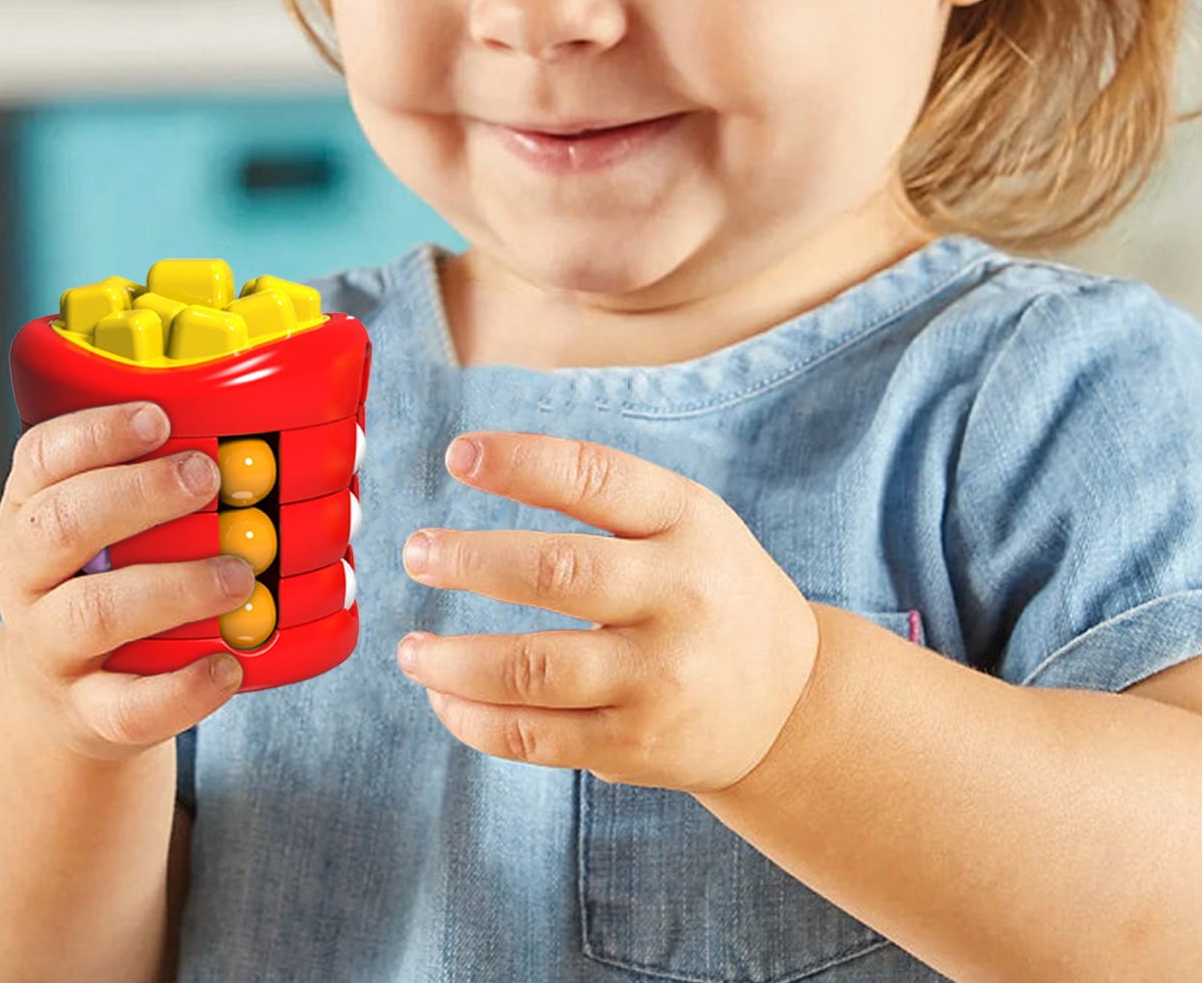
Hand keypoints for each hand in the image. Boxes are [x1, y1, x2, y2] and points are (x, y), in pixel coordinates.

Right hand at [0, 401, 257, 761]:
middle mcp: (29, 577)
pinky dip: (183, 689)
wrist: (58, 694)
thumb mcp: (104, 520)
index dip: (98, 433)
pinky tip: (231, 663)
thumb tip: (257, 436)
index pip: (41, 457)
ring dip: (174, 587)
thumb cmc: (105, 577)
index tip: (159, 418)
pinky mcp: (87, 714)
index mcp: (31, 511)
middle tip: (207, 475)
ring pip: (92, 614)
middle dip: (137, 493)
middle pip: (59, 525)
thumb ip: (157, 474)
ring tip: (238, 574)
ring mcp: (52, 650)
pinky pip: (127, 707)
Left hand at [396, 432, 820, 794]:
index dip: (523, 462)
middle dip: (471, 562)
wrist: (790, 699)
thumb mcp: (683, 519)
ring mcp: (659, 678)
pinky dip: (476, 720)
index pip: (596, 478)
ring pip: (535, 669)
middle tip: (416, 553)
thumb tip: (475, 459)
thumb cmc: (706, 584)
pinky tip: (443, 698)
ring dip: (455, 661)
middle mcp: (678, 597)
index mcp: (685, 521)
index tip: (457, 455)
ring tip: (412, 649)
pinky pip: (539, 737)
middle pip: (557, 574)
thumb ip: (598, 493)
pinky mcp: (637, 746)